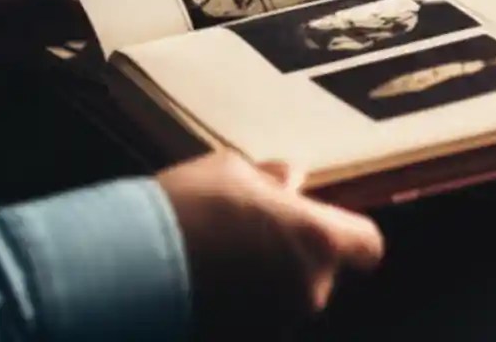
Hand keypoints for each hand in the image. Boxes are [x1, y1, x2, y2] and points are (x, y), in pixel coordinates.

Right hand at [157, 151, 384, 339]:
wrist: (128, 270)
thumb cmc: (189, 211)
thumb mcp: (230, 172)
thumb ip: (271, 177)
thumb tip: (291, 178)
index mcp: (318, 240)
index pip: (367, 245)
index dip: (349, 237)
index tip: (322, 227)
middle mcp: (309, 289)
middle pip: (320, 274)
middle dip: (293, 258)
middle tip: (250, 238)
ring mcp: (278, 324)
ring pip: (285, 301)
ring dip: (264, 286)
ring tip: (217, 264)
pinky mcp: (246, 341)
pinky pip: (254, 322)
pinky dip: (239, 309)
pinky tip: (203, 289)